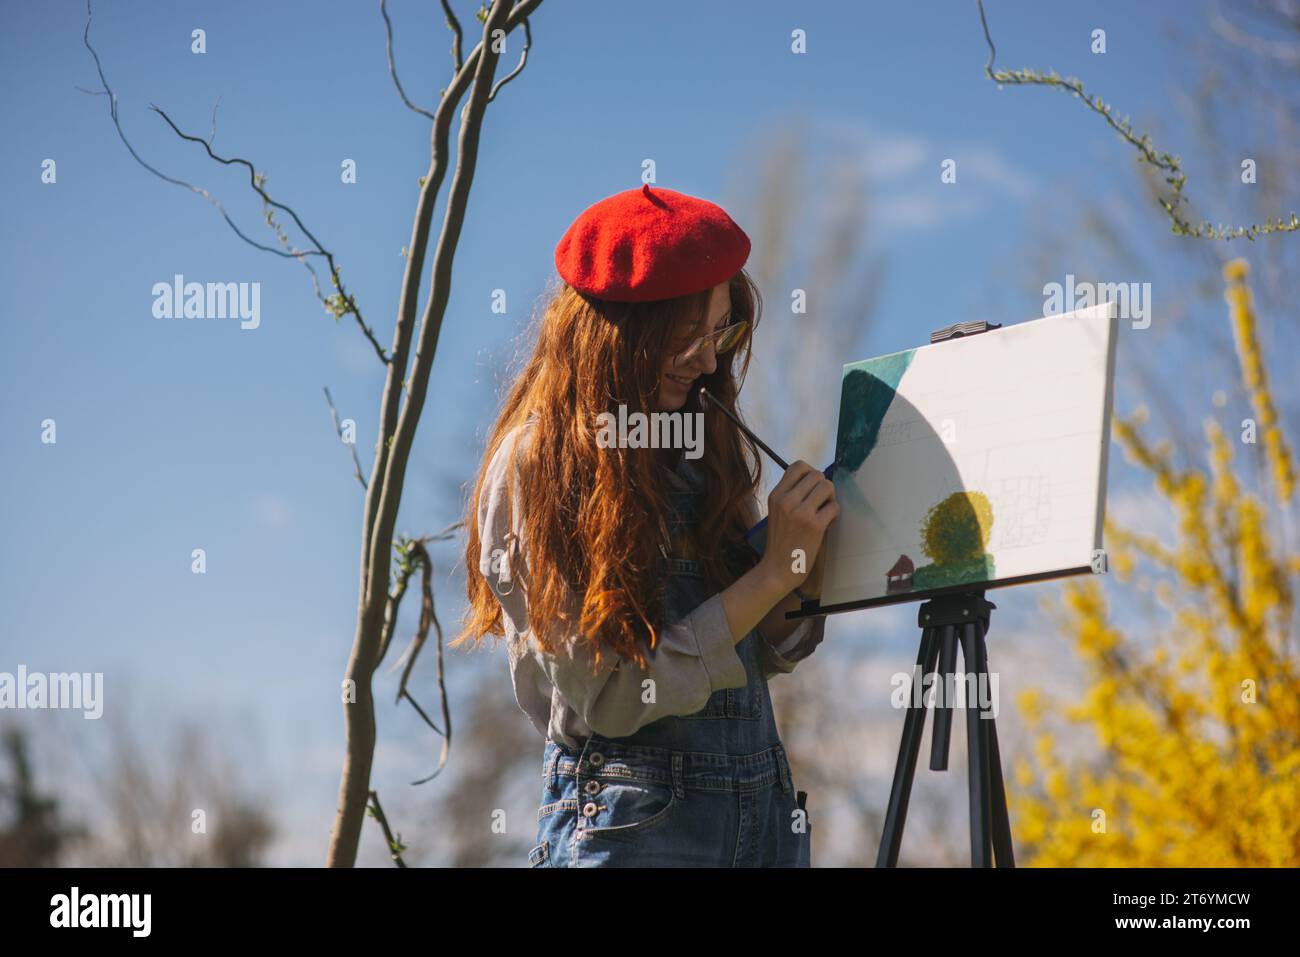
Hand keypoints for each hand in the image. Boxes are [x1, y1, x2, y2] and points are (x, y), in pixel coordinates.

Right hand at [757, 461, 839, 595]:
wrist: (778, 568)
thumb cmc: (781, 540)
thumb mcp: (777, 511)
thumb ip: (791, 493)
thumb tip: (817, 476)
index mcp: (776, 495)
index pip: (798, 466)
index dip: (810, 473)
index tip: (811, 488)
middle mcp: (786, 500)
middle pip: (816, 474)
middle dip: (823, 487)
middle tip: (820, 503)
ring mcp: (800, 513)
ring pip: (827, 486)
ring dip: (830, 498)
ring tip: (823, 511)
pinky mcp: (814, 526)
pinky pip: (834, 506)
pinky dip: (834, 514)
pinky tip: (826, 524)